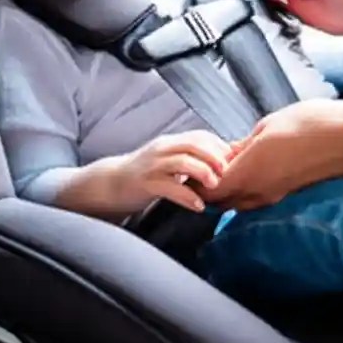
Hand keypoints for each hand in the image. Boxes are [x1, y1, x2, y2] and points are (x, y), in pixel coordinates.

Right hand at [112, 130, 230, 212]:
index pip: (199, 135)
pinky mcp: (145, 183)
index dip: (219, 146)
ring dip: (203, 172)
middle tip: (227, 173)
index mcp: (170, 142)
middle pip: (194, 145)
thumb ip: (189, 158)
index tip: (232, 160)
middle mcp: (162, 149)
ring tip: (215, 186)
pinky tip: (198, 206)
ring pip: (182, 162)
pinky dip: (187, 196)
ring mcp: (152, 165)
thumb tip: (220, 164)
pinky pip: (169, 188)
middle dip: (214, 157)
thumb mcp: (168, 160)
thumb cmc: (145, 174)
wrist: (110, 184)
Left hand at [203, 99, 342, 209]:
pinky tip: (253, 165)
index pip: (209, 191)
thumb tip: (229, 153)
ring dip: (229, 188)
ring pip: (239, 201)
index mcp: (249, 172)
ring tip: (229, 164)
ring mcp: (275, 195)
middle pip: (222, 201)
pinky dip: (247, 186)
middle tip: (206, 164)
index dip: (196, 180)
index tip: (193, 164)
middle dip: (209, 187)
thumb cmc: (311, 124)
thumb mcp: (268, 125)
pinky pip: (257, 197)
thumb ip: (245, 143)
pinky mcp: (288, 193)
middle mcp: (259, 191)